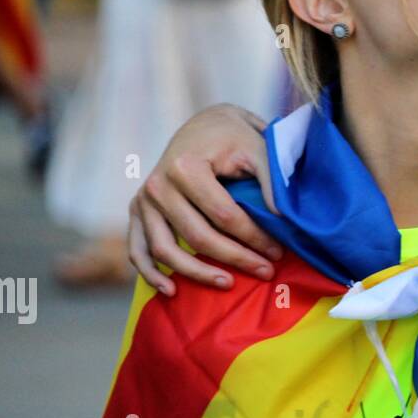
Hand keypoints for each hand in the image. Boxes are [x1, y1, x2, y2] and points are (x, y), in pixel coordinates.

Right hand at [128, 104, 280, 295]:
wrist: (202, 124)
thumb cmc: (235, 138)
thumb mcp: (259, 149)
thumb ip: (271, 182)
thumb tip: (282, 220)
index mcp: (185, 167)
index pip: (224, 216)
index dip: (253, 238)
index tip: (278, 253)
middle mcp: (157, 185)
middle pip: (198, 236)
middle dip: (235, 258)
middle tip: (265, 272)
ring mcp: (143, 200)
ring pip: (165, 251)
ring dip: (196, 274)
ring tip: (228, 284)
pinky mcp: (136, 211)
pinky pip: (137, 249)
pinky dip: (150, 273)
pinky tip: (171, 292)